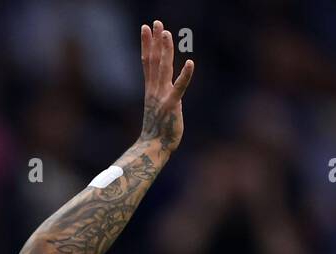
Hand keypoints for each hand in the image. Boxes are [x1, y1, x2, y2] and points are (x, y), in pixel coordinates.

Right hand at [139, 20, 194, 153]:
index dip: (147, 43)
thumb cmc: (157, 131)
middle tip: (155, 22)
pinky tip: (190, 63)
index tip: (145, 28)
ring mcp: (162, 96)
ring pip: (163, 68)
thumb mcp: (157, 108)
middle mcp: (154, 89)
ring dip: (165, 50)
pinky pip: (179, 87)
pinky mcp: (172, 105)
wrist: (153, 147)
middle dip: (154, 41)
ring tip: (166, 33)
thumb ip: (159, 96)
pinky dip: (184, 75)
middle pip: (153, 60)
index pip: (147, 61)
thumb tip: (160, 90)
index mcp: (150, 89)